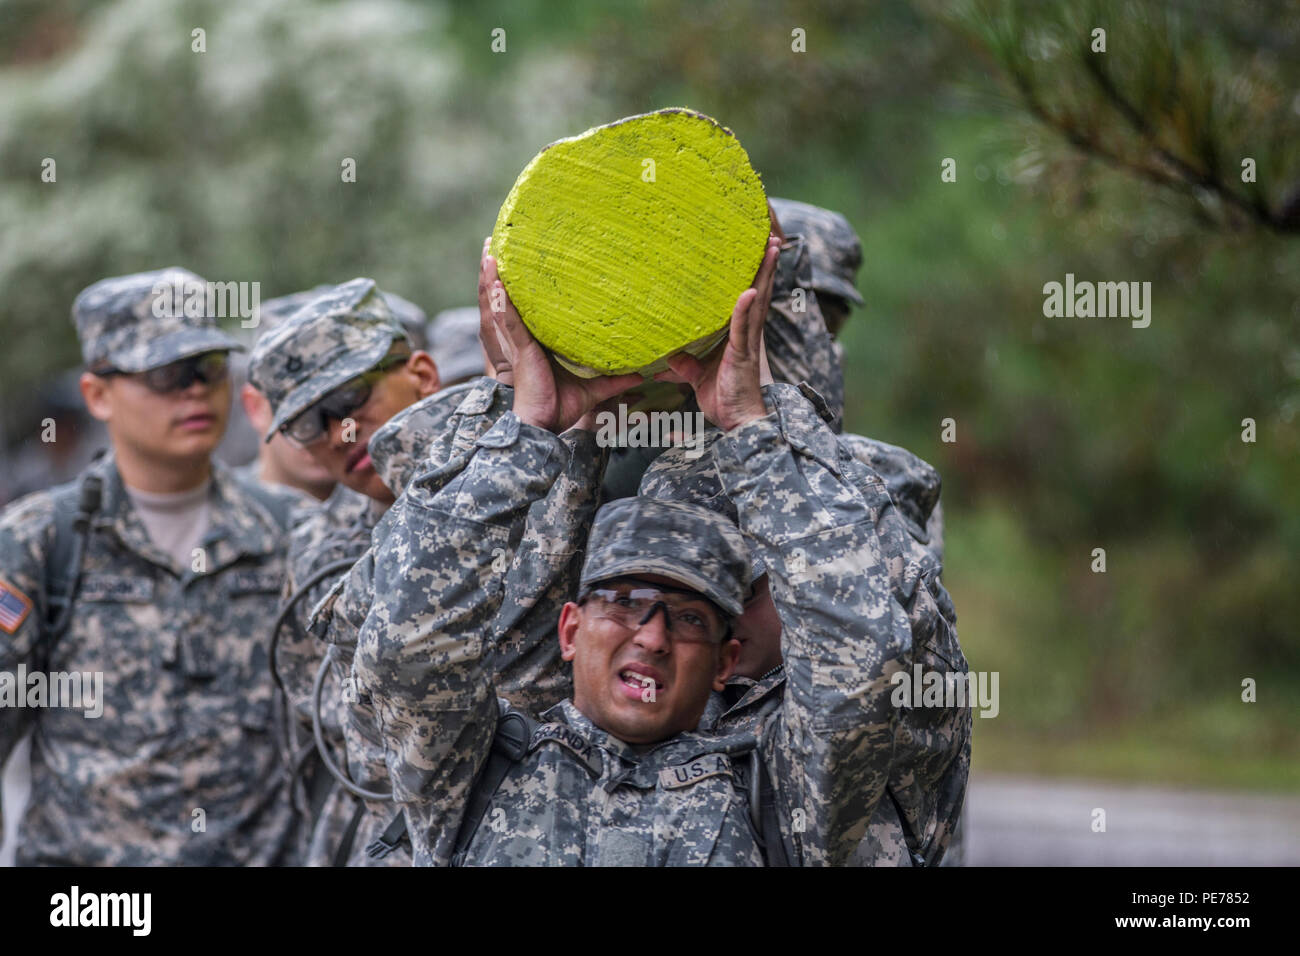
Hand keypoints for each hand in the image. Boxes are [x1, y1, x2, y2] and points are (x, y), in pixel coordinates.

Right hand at [480, 250, 641, 431]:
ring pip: (496, 305)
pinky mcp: (520, 350)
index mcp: (529, 344)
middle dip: (493, 273)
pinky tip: (497, 282)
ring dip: (490, 278)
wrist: (544, 426)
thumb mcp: (591, 390)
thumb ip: (613, 379)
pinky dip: (500, 300)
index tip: (509, 261)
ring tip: (489, 251)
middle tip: (492, 243)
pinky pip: (507, 320)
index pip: (516, 308)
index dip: (508, 287)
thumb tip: (641, 375)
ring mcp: (515, 344)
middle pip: (499, 300)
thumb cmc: (558, 409)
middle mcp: (517, 340)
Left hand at [655, 236, 780, 430]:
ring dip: (765, 274)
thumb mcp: (699, 377)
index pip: (749, 297)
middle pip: (759, 290)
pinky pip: (744, 327)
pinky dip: (746, 308)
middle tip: (770, 234)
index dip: (755, 273)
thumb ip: (687, 364)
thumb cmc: (725, 399)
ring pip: (759, 300)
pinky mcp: (743, 353)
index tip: (759, 248)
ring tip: (772, 247)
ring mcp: (748, 341)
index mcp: (740, 335)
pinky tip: (748, 291)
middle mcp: (749, 333)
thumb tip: (670, 355)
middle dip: (766, 263)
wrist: (737, 421)